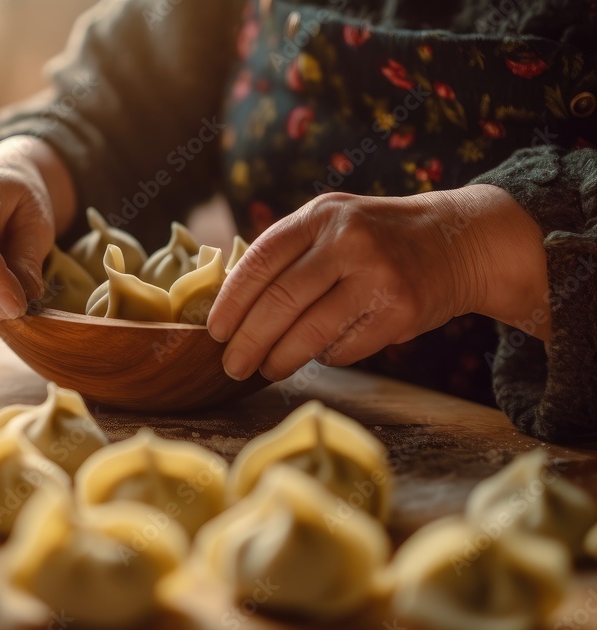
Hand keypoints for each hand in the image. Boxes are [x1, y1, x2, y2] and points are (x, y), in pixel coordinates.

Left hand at [207, 186, 547, 381]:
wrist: (461, 241)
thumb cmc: (378, 238)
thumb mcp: (333, 222)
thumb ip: (288, 252)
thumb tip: (232, 305)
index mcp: (321, 215)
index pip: (260, 261)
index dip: (231, 301)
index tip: (214, 331)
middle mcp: (348, 241)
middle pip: (279, 302)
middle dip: (248, 341)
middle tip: (232, 365)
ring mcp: (377, 275)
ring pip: (309, 332)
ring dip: (279, 358)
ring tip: (264, 369)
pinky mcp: (401, 311)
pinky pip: (345, 347)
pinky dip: (325, 357)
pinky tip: (318, 354)